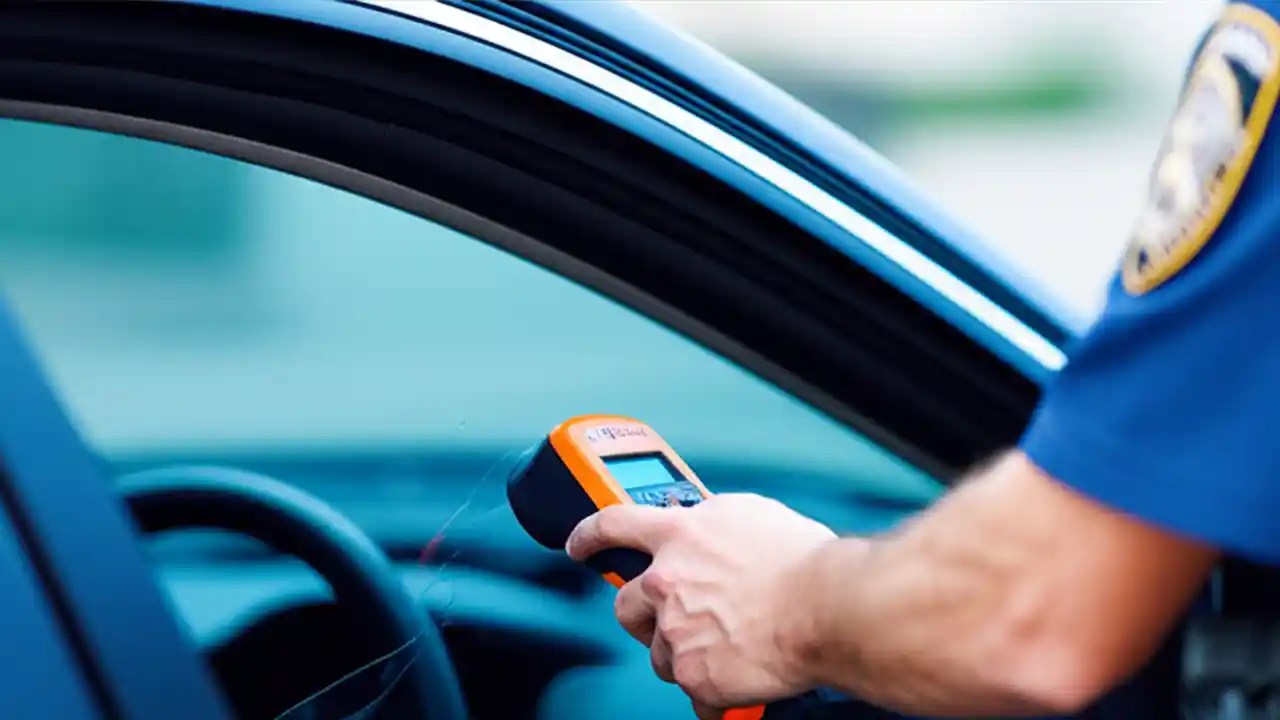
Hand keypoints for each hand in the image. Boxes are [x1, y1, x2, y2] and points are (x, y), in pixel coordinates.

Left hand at [566, 494, 837, 709]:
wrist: (827, 607)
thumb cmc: (803, 560)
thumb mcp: (751, 515)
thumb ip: (713, 522)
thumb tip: (705, 527)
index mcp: (680, 534)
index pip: (613, 526)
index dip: (589, 536)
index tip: (578, 545)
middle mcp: (667, 581)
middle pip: (626, 605)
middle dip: (642, 615)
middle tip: (671, 619)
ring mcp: (676, 632)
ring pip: (662, 654)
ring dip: (686, 654)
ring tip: (727, 649)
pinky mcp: (695, 676)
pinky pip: (696, 695)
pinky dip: (715, 695)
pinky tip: (739, 684)